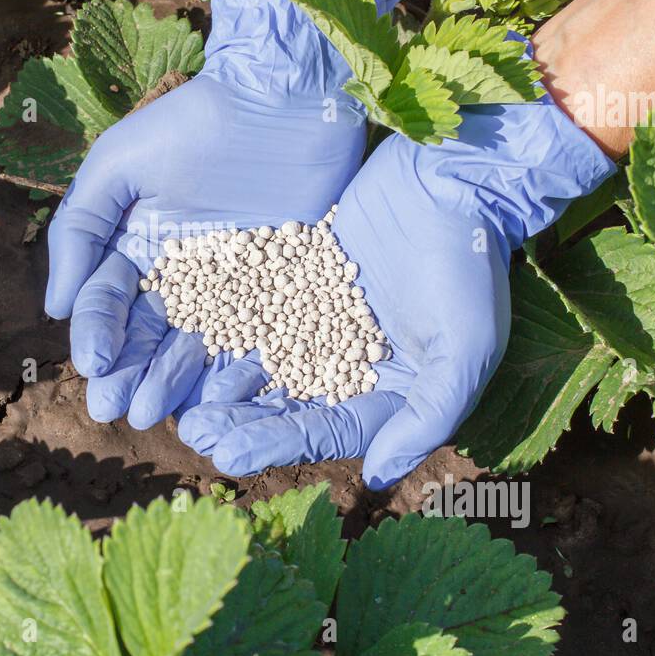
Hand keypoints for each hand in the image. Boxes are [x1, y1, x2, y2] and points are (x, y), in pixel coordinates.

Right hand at [44, 0, 408, 428]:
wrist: (285, 98)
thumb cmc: (195, 122)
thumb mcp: (119, 164)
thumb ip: (80, 230)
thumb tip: (55, 308)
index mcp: (137, 248)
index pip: (108, 304)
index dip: (96, 336)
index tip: (93, 367)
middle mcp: (181, 276)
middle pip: (147, 337)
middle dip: (129, 374)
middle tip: (117, 413)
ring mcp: (233, 287)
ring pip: (196, 347)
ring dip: (172, 383)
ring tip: (156, 416)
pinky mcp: (283, 290)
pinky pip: (256, 340)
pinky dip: (235, 371)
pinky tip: (219, 400)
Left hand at [177, 94, 615, 488]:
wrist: (454, 178)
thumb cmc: (471, 266)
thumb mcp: (466, 348)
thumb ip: (426, 417)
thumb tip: (375, 477)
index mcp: (392, 390)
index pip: (326, 430)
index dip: (276, 445)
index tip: (228, 458)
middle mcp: (352, 363)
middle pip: (287, 404)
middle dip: (241, 422)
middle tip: (193, 434)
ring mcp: (323, 319)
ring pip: (265, 362)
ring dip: (225, 384)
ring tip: (184, 399)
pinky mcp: (302, 278)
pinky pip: (258, 311)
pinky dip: (227, 329)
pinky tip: (189, 341)